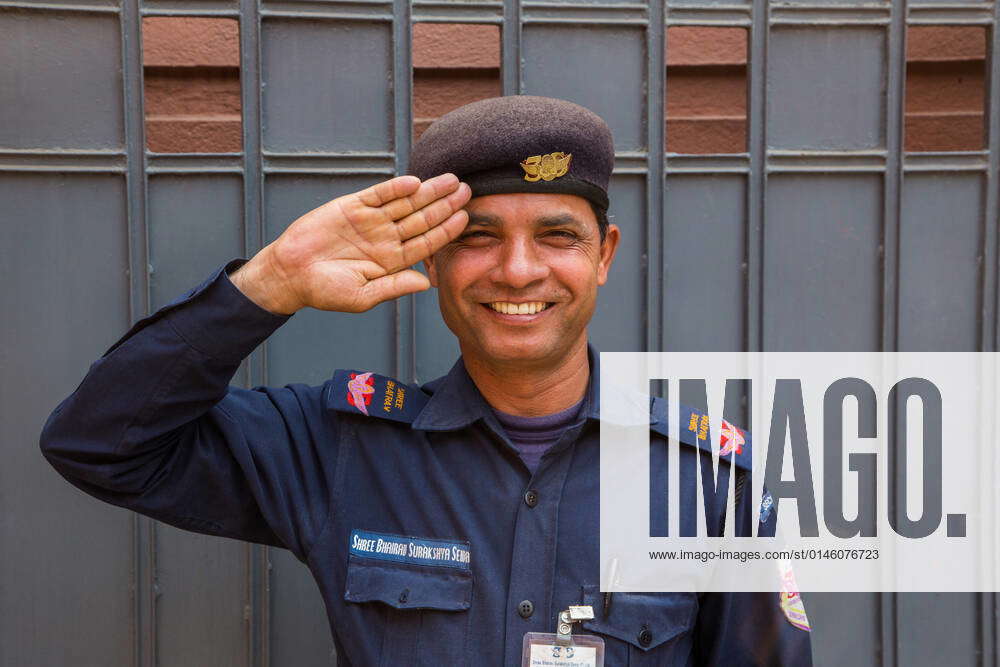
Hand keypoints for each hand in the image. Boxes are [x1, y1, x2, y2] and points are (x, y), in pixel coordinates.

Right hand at [230, 173, 470, 314]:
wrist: (289, 273)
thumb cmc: (324, 291)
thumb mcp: (362, 296)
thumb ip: (394, 287)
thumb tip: (426, 283)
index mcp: (392, 261)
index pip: (426, 243)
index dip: (446, 230)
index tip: (466, 218)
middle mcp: (386, 238)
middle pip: (422, 219)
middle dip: (445, 205)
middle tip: (468, 191)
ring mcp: (371, 221)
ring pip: (405, 203)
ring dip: (428, 191)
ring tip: (450, 180)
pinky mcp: (352, 206)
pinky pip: (378, 194)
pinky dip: (395, 188)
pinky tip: (414, 181)